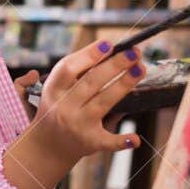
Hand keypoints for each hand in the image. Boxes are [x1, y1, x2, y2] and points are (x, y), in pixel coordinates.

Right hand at [3, 41, 142, 188]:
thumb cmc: (59, 107)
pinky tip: (135, 138)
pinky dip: (122, 141)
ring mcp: (77, 124)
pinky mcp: (90, 142)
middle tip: (134, 52)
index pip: (69, 68)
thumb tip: (113, 54)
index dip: (89, 55)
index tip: (109, 44)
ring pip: (103, 102)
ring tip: (141, 68)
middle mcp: (64, 106)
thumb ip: (79, 72)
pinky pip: (108, 141)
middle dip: (114, 65)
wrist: (48, 144)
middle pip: (91, 81)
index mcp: (54, 89)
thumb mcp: (59, 89)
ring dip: (124, 84)